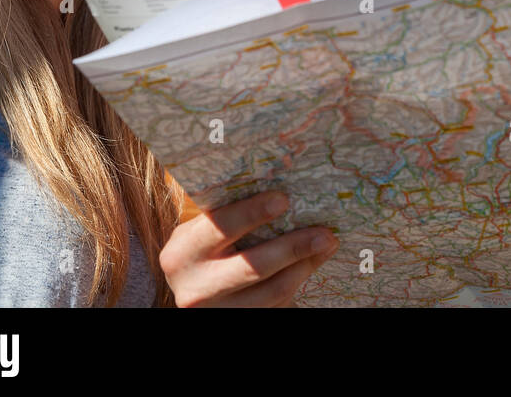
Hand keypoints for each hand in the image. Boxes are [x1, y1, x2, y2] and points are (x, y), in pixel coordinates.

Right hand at [159, 190, 337, 306]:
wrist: (187, 296)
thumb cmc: (201, 252)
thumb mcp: (200, 233)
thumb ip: (227, 216)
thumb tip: (282, 189)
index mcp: (183, 253)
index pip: (220, 228)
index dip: (252, 213)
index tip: (283, 199)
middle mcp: (196, 287)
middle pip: (254, 267)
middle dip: (294, 248)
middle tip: (325, 233)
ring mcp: (219, 311)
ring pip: (274, 291)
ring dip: (305, 267)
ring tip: (327, 245)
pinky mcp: (239, 321)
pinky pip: (277, 305)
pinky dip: (298, 283)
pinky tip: (311, 264)